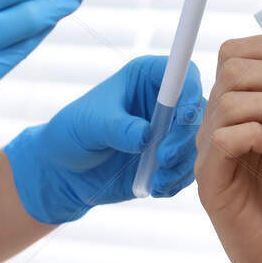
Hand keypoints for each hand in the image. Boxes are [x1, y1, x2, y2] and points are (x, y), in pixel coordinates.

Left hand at [4, 56, 204, 223]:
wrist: (64, 172)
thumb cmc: (72, 134)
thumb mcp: (89, 125)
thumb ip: (118, 127)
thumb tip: (146, 135)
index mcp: (145, 77)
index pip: (182, 74)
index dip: (189, 92)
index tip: (181, 117)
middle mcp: (163, 101)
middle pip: (197, 110)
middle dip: (185, 136)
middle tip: (164, 158)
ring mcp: (168, 131)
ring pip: (197, 143)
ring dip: (182, 164)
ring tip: (158, 181)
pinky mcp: (168, 158)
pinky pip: (187, 168)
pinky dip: (177, 180)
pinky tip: (157, 188)